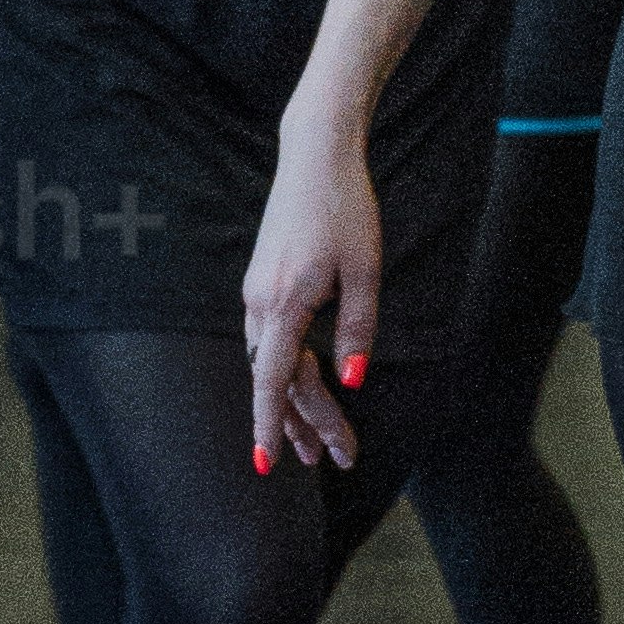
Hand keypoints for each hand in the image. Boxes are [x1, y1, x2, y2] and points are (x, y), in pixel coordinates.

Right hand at [242, 121, 386, 471]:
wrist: (315, 158)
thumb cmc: (346, 209)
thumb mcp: (366, 270)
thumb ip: (358, 327)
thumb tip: (354, 380)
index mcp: (285, 302)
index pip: (273, 380)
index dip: (270, 425)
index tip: (267, 465)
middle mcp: (260, 303)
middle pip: (278, 379)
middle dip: (306, 423)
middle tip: (340, 459)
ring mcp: (257, 293)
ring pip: (270, 364)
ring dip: (294, 404)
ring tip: (315, 445)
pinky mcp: (263, 284)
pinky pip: (269, 343)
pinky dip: (285, 373)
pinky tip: (302, 390)